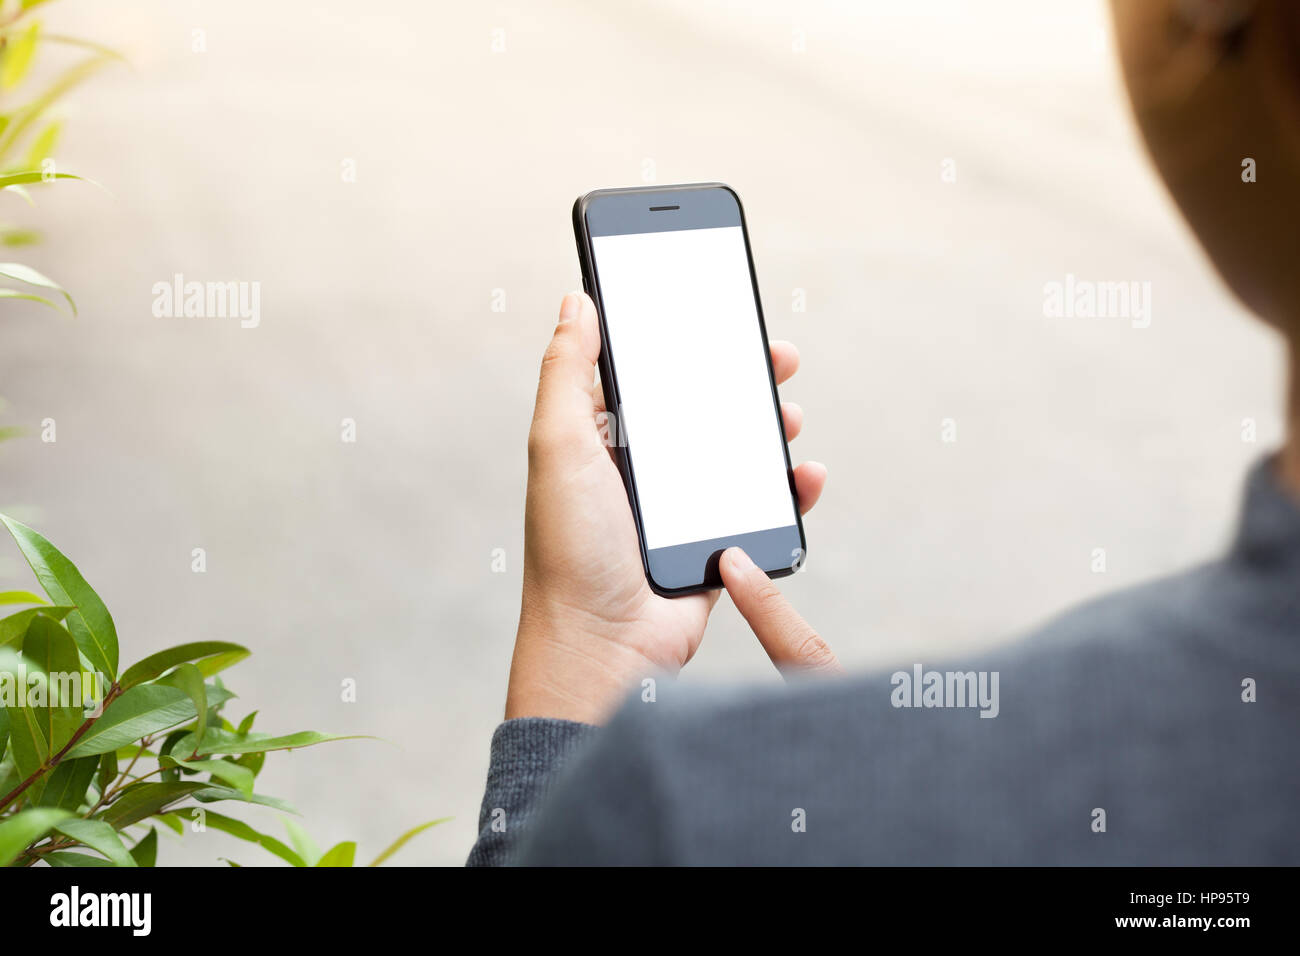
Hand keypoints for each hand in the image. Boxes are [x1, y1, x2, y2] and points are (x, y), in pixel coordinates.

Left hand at [505, 292, 827, 722]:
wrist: (604, 646)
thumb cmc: (571, 549)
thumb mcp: (558, 445)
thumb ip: (567, 371)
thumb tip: (577, 301)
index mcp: (601, 441)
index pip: (649, 376)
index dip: (685, 343)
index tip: (723, 315)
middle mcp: (641, 472)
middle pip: (704, 409)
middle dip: (744, 381)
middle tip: (779, 359)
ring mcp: (681, 511)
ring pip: (738, 455)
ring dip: (771, 430)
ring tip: (790, 418)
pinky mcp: (714, 547)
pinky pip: (761, 509)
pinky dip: (789, 489)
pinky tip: (804, 474)